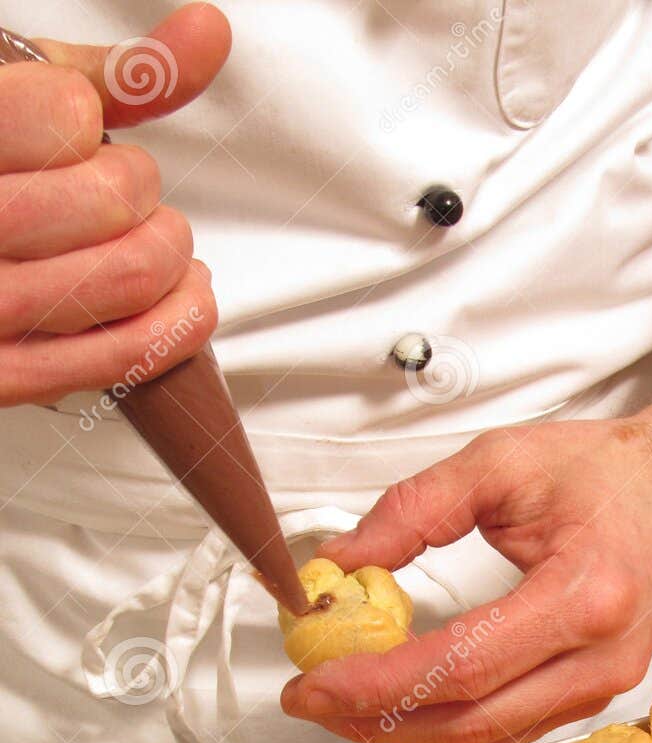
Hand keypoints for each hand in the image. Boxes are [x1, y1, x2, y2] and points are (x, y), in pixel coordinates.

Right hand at [0, 4, 229, 405]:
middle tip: (122, 187)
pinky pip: (127, 353)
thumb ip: (113, 75)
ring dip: (169, 251)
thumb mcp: (15, 95)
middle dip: (137, 184)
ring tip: (158, 238)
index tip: (72, 128)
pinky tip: (186, 292)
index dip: (85, 118)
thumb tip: (209, 32)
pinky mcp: (6, 377)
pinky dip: (180, 320)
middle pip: (111, 198)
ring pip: (130, 275)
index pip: (68, 116)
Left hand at [280, 416, 651, 742]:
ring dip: (403, 732)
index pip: (465, 666)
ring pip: (485, 742)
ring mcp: (601, 689)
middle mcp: (601, 659)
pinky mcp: (590, 701)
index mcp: (587, 596)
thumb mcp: (503, 462)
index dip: (380, 684)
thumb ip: (414, 508)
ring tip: (344, 703)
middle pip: (470, 722)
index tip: (318, 682)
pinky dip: (443, 727)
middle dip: (375, 720)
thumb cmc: (613, 476)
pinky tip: (402, 704)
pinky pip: (506, 735)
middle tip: (310, 699)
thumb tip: (344, 561)